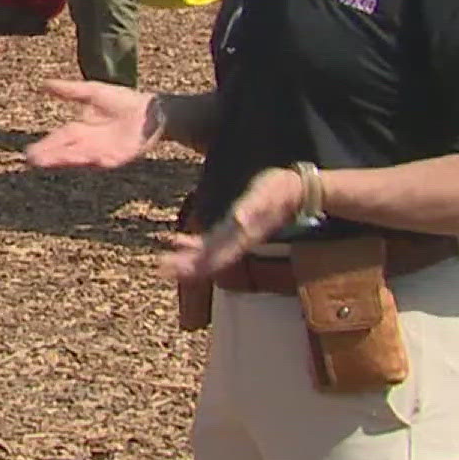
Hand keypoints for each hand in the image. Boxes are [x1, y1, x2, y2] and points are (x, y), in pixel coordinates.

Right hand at [23, 79, 155, 169]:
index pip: (58, 138)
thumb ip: (69, 90)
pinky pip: (103, 160)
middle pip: (65, 151)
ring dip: (65, 160)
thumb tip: (43, 84)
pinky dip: (93, 160)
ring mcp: (102, 152)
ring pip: (79, 158)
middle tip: (32, 160)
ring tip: (49, 162)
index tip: (29, 152)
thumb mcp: (91, 92)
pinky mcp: (118, 157)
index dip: (45, 145)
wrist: (150, 111)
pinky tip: (84, 159)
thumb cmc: (122, 101)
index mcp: (79, 130)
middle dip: (50, 156)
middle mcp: (87, 144)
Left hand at [156, 167, 304, 281]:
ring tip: (164, 263)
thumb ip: (254, 208)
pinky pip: (210, 242)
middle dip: (186, 266)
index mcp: (243, 236)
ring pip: (208, 255)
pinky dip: (192, 244)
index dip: (198, 265)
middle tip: (161, 269)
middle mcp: (238, 241)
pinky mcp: (234, 229)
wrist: (297, 191)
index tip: (177, 269)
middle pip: (210, 261)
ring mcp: (236, 237)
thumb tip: (239, 220)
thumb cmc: (282, 189)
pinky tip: (176, 241)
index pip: (218, 256)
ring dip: (186, 259)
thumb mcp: (269, 194)